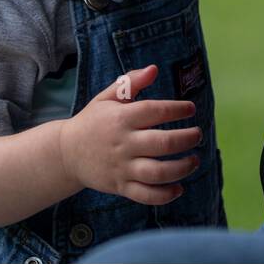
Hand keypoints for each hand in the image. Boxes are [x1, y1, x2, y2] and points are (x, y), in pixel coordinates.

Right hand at [59, 64, 202, 204]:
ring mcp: (121, 167)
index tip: (190, 109)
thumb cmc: (92, 121)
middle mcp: (122, 143)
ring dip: (182, 168)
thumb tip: (154, 68)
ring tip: (195, 160)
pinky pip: (146, 195)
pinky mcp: (120, 187)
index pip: (154, 111)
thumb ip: (130, 82)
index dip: (177, 109)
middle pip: (161, 143)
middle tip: (197, 134)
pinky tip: (179, 187)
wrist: (66, 152)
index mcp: (120, 118)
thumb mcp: (106, 97)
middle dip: (186, 139)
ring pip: (157, 172)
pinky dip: (165, 195)